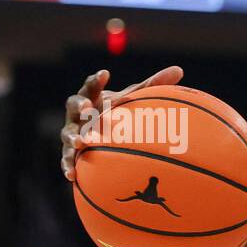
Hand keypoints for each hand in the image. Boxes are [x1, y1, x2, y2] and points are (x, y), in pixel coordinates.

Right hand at [61, 66, 183, 180]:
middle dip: (79, 105)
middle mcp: (77, 113)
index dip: (96, 80)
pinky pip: (66, 159)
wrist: (101, 131)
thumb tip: (179, 70)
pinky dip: (68, 165)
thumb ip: (153, 84)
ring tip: (81, 142)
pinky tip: (72, 176)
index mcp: (91, 97)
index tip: (106, 74)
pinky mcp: (71, 151)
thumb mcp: (134, 98)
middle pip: (73, 105)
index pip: (91, 86)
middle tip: (87, 107)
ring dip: (73, 137)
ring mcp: (72, 132)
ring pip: (68, 133)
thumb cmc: (118, 110)